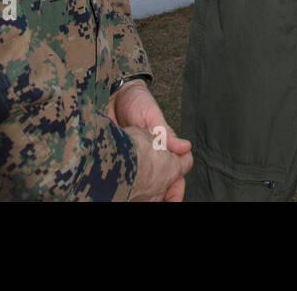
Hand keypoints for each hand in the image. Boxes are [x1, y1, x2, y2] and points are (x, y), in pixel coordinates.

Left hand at [109, 80, 192, 200]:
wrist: (111, 93)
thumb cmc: (135, 100)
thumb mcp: (152, 116)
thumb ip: (166, 133)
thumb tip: (185, 147)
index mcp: (164, 147)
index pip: (176, 172)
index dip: (176, 188)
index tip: (173, 200)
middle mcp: (152, 155)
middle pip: (161, 184)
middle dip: (162, 197)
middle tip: (157, 203)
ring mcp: (136, 159)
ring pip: (146, 184)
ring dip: (146, 193)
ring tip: (141, 200)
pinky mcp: (120, 159)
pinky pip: (127, 178)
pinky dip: (129, 188)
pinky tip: (125, 194)